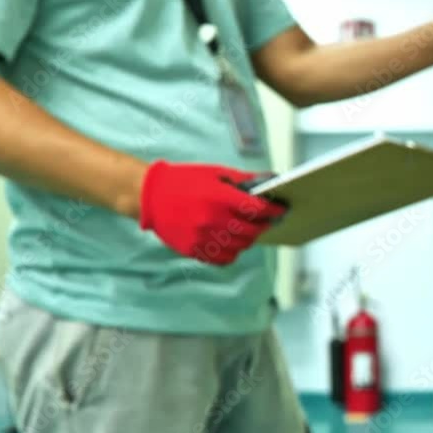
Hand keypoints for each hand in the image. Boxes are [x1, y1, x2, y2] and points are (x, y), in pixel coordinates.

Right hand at [139, 161, 286, 264]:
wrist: (151, 196)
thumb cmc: (185, 181)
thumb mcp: (215, 173)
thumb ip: (243, 180)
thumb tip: (271, 181)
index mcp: (219, 197)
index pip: (257, 209)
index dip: (273, 211)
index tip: (281, 210)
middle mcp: (212, 219)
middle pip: (251, 230)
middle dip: (263, 226)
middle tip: (267, 222)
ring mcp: (202, 237)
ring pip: (240, 247)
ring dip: (248, 239)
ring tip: (249, 231)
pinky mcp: (193, 250)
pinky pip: (223, 259)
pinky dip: (232, 252)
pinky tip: (232, 243)